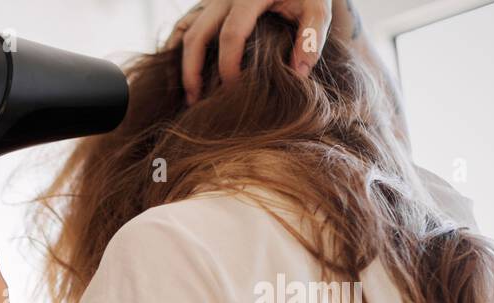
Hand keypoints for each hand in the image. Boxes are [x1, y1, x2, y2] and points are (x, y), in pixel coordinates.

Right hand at [166, 0, 333, 103]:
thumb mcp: (317, 8)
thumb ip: (312, 37)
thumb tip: (298, 74)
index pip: (231, 35)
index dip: (229, 66)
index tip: (233, 91)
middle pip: (197, 35)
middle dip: (192, 71)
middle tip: (195, 101)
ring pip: (185, 31)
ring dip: (181, 63)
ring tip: (188, 93)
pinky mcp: (208, 4)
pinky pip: (184, 25)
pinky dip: (176, 48)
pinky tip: (180, 73)